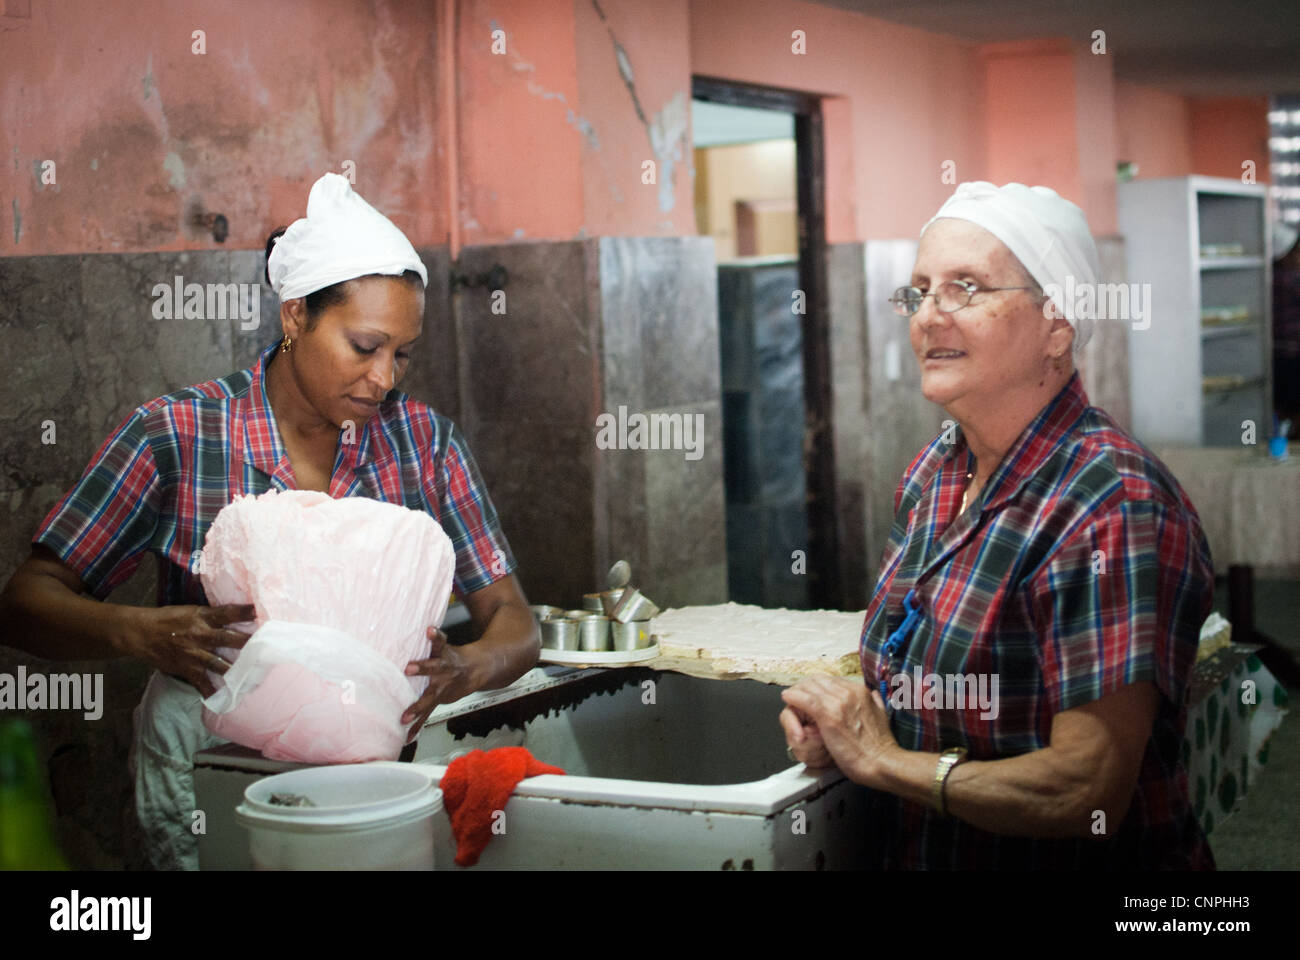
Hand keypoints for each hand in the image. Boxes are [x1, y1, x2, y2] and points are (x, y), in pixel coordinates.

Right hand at [123, 603, 255, 697]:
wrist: (142, 634)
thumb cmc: (169, 620)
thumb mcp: (191, 611)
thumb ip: (212, 615)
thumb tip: (240, 614)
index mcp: (202, 618)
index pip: (225, 613)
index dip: (241, 612)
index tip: (257, 611)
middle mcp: (200, 635)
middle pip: (227, 639)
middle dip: (247, 644)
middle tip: (265, 647)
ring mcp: (193, 654)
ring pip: (219, 664)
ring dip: (235, 670)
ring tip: (254, 676)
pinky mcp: (186, 669)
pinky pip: (201, 682)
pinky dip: (211, 691)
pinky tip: (223, 699)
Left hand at [401, 627, 474, 739]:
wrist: (475, 671)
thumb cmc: (452, 657)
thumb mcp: (444, 646)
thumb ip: (434, 640)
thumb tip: (410, 619)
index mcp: (445, 655)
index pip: (440, 642)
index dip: (436, 636)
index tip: (430, 630)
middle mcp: (444, 670)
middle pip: (434, 668)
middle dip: (422, 668)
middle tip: (408, 668)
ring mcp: (443, 687)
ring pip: (430, 697)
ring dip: (417, 707)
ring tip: (404, 717)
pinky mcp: (440, 700)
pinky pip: (428, 714)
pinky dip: (418, 726)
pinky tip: (408, 737)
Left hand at [780, 677, 896, 785]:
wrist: (883, 762)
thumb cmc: (881, 746)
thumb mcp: (883, 715)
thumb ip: (875, 703)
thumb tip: (873, 695)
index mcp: (861, 692)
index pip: (832, 680)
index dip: (818, 685)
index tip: (811, 691)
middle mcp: (849, 693)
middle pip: (819, 680)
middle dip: (806, 686)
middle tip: (797, 693)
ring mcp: (838, 703)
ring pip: (810, 687)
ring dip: (798, 691)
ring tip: (790, 696)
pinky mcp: (828, 716)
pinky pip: (805, 699)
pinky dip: (794, 697)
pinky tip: (787, 697)